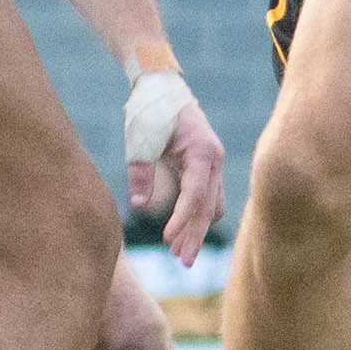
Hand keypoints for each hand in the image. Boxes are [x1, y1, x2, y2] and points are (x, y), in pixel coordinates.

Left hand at [123, 68, 227, 265]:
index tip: (167, 242)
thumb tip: (136, 206)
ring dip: (198, 229)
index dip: (182, 221)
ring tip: (183, 254)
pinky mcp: (206, 166)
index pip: (195, 195)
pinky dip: (199, 216)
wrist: (161, 86)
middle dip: (194, 235)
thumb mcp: (140, 140)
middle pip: (208, 206)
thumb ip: (140, 172)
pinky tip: (189, 233)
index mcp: (202, 152)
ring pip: (211, 205)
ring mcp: (213, 163)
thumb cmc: (150, 110)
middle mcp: (214, 159)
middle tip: (183, 262)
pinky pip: (208, 197)